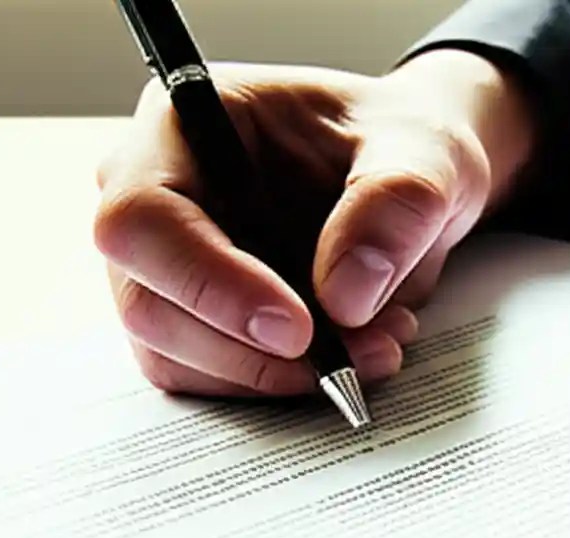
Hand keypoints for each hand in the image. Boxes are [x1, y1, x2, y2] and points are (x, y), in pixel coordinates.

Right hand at [93, 51, 534, 395]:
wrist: (417, 183)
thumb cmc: (404, 144)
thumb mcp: (427, 151)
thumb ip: (396, 205)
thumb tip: (344, 298)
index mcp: (186, 123)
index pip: (142, 217)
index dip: (207, 284)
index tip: (295, 329)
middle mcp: (156, 194)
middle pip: (148, 303)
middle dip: (250, 351)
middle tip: (350, 358)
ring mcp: (169, 264)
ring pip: (175, 355)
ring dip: (274, 375)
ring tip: (374, 347)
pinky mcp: (198, 318)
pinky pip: (211, 378)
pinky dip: (281, 383)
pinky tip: (352, 353)